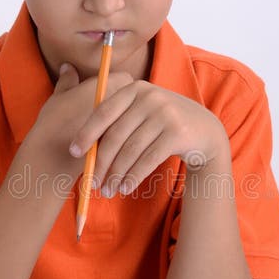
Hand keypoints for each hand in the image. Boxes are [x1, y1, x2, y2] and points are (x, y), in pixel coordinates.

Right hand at [26, 64, 133, 176]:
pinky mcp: (122, 143)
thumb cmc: (54, 122)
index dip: (119, 84)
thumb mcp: (59, 96)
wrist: (53, 154)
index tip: (109, 90)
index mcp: (106, 85)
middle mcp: (118, 102)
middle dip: (127, 104)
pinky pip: (129, 137)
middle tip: (113, 110)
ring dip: (126, 121)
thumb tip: (68, 67)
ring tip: (109, 128)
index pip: (125, 79)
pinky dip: (123, 139)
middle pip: (133, 99)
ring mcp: (122, 122)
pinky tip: (108, 143)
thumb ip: (68, 80)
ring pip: (133, 119)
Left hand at [69, 80, 229, 195]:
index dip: (86, 133)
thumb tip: (83, 148)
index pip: (103, 112)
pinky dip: (133, 176)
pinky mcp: (177, 133)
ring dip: (116, 174)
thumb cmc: (162, 123)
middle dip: (101, 162)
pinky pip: (147, 159)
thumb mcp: (142, 111)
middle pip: (116, 135)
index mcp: (134, 89)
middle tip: (92, 182)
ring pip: (130, 150)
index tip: (74, 152)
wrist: (204, 130)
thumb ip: (117, 120)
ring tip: (108, 190)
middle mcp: (149, 97)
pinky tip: (126, 188)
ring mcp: (165, 114)